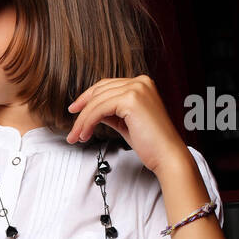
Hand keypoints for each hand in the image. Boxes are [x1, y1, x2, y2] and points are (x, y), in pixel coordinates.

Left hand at [64, 75, 188, 177]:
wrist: (167, 156)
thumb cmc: (150, 143)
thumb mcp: (125, 122)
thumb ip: (110, 113)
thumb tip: (91, 112)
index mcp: (142, 84)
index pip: (106, 85)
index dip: (87, 97)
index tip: (74, 110)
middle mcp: (140, 82)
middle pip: (99, 91)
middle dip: (82, 111)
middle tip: (72, 129)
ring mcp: (137, 88)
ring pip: (97, 102)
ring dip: (82, 121)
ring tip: (77, 137)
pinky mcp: (131, 99)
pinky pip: (99, 110)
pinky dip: (87, 123)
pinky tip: (85, 134)